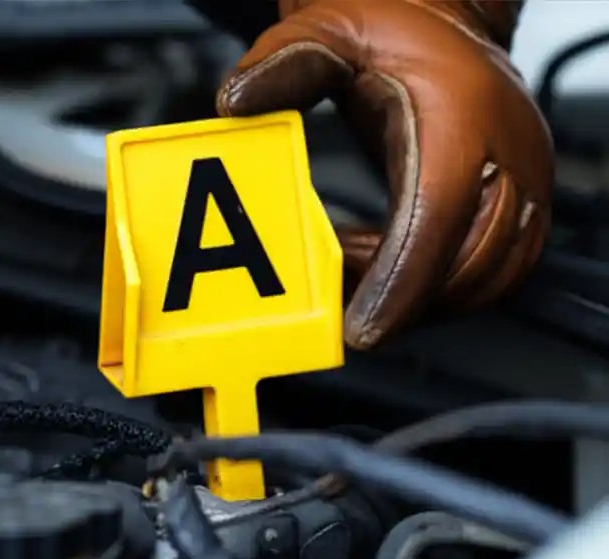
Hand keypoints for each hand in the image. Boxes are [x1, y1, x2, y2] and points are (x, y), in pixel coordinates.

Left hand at [216, 0, 551, 348]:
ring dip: (425, 297)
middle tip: (343, 313)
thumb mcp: (324, 32)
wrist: (438, 11)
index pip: (438, 217)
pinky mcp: (522, 192)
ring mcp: (523, 173)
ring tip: (353, 275)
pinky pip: (497, 265)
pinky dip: (444, 285)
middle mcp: (507, 147)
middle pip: (472, 260)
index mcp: (461, 114)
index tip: (362, 326)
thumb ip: (281, 65)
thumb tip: (234, 100)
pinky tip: (385, 267)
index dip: (401, 280)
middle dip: (408, 302)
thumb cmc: (386, 23)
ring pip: (492, 273)